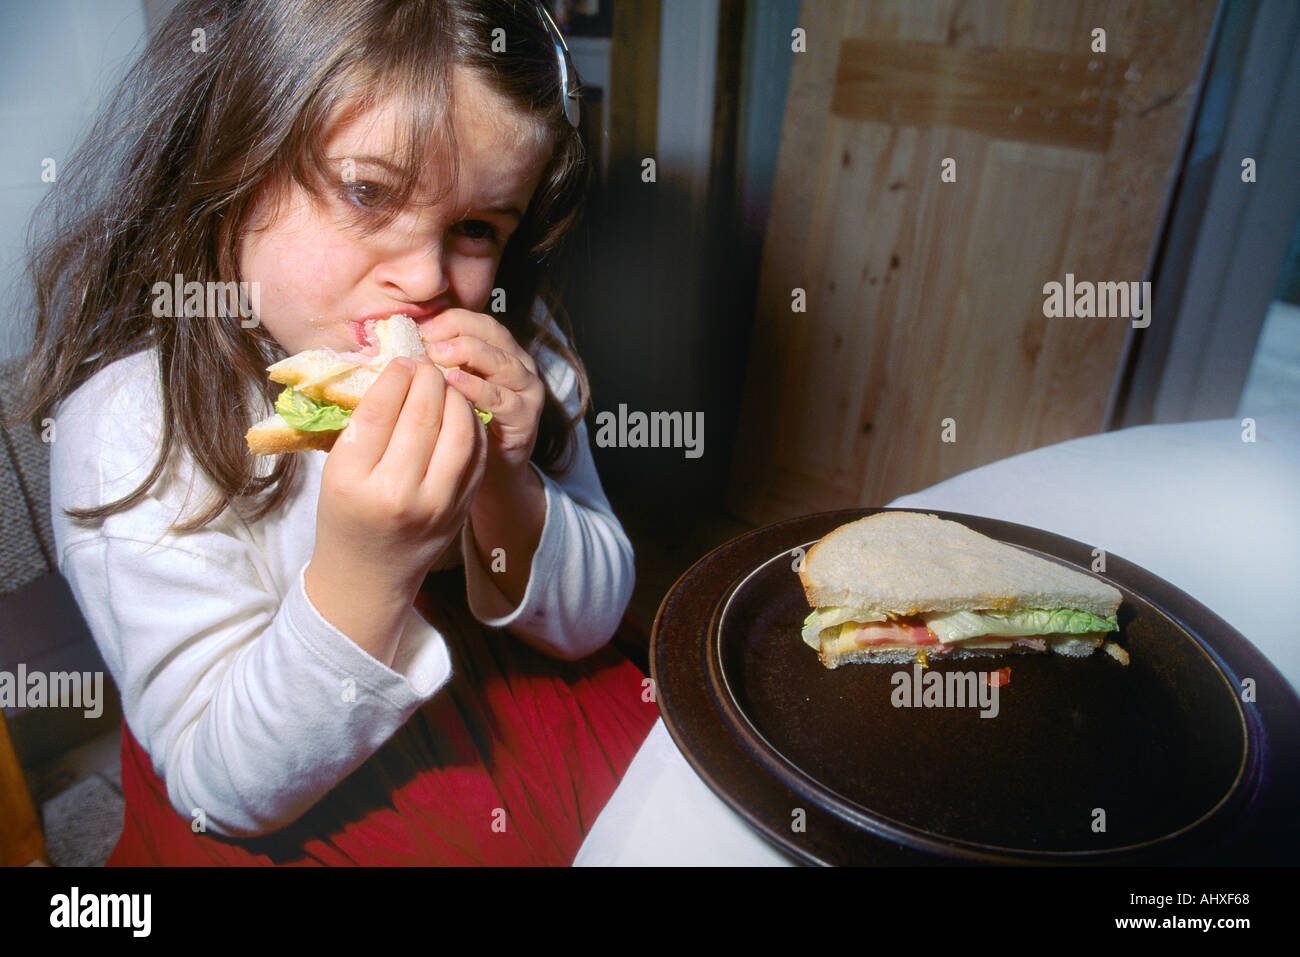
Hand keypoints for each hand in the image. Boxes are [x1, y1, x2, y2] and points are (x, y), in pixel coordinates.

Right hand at [305, 356, 486, 659]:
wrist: (370, 576)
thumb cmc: (344, 517)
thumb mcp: (336, 471)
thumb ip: (361, 426)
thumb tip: (394, 370)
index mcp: (353, 481)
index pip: (381, 411)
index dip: (395, 376)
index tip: (401, 360)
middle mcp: (398, 494)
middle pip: (423, 416)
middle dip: (428, 379)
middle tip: (426, 363)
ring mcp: (437, 504)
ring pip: (460, 431)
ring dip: (456, 398)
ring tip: (444, 384)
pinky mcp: (461, 508)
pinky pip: (476, 454)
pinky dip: (471, 425)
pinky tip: (459, 412)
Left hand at [423, 308, 545, 478]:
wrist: (485, 471)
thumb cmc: (457, 426)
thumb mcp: (444, 388)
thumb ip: (431, 364)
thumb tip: (392, 341)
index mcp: (496, 349)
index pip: (475, 321)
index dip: (448, 319)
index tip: (416, 325)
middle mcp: (516, 363)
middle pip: (492, 332)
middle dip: (458, 330)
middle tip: (427, 338)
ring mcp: (525, 389)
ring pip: (502, 361)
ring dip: (469, 353)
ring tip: (438, 355)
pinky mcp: (526, 416)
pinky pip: (503, 398)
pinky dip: (478, 389)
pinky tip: (454, 385)